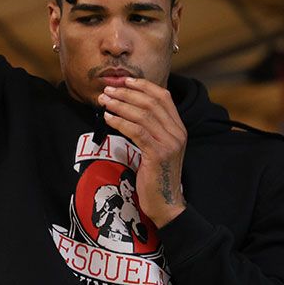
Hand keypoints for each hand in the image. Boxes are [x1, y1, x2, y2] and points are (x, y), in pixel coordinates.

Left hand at [97, 78, 186, 228]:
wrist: (166, 203)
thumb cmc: (156, 175)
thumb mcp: (157, 147)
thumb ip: (150, 129)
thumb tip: (129, 108)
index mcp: (178, 127)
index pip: (163, 97)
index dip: (143, 85)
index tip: (124, 81)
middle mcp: (177, 132)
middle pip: (151, 102)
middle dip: (126, 93)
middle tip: (107, 90)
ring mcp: (169, 143)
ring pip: (143, 114)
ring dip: (120, 105)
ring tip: (104, 101)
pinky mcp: (158, 154)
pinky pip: (137, 131)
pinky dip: (120, 122)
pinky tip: (108, 118)